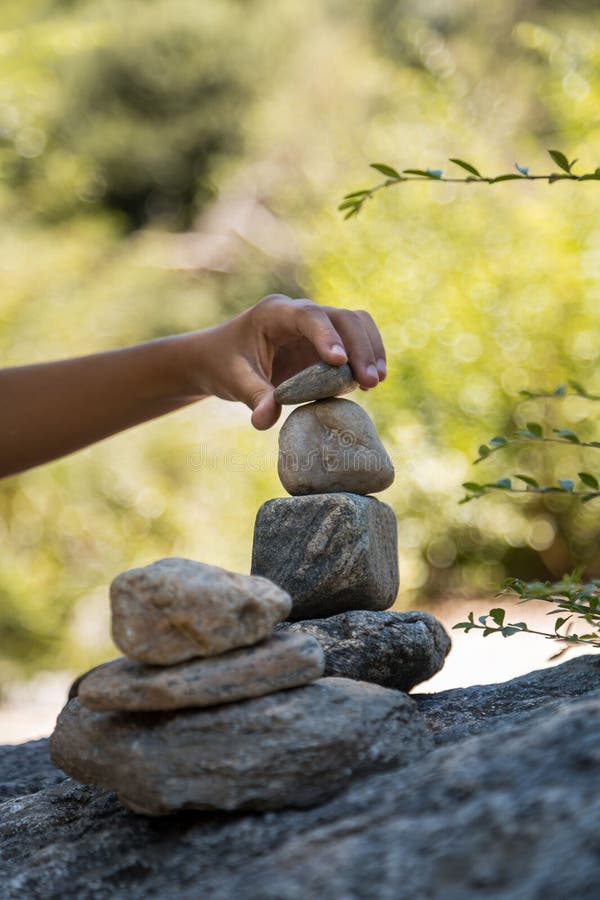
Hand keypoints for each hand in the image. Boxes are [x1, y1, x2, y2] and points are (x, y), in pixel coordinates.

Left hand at [185, 294, 386, 428]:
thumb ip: (253, 397)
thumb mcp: (234, 381)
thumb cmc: (225, 365)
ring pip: (355, 323)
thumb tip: (265, 420)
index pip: (308, 316)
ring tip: (374, 382)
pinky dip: (367, 357)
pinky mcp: (325, 342)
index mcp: (274, 313)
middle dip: (359, 347)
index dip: (327, 335)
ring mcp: (316, 326)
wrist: (221, 358)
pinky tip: (368, 383)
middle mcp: (299, 313)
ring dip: (370, 349)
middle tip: (369, 382)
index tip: (340, 362)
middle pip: (342, 317)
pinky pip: (355, 340)